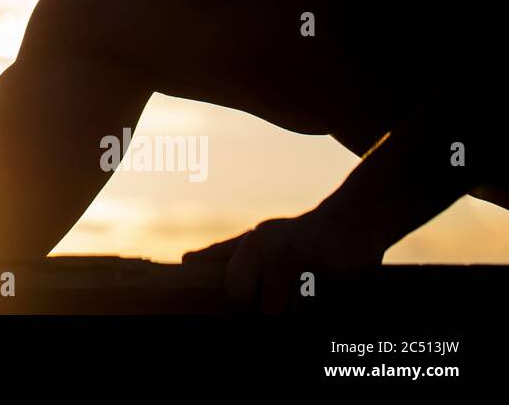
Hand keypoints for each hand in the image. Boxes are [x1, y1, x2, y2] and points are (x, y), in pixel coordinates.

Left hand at [181, 209, 386, 312]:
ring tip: (306, 295)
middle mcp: (277, 253)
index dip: (245, 307)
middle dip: (274, 312)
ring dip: (300, 311)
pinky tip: (324, 294)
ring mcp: (308, 264)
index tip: (254, 306)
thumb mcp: (257, 238)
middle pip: (266, 310)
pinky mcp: (335, 275)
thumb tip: (187, 261)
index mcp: (254, 246)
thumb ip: (223, 253)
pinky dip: (320, 309)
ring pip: (294, 314)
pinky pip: (320, 310)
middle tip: (285, 299)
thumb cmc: (295, 236)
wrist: (350, 222)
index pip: (238, 295)